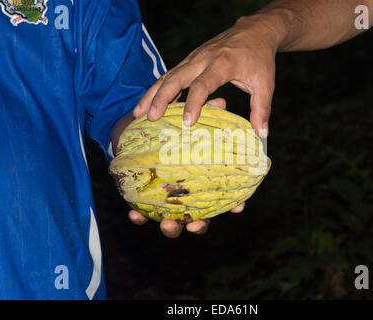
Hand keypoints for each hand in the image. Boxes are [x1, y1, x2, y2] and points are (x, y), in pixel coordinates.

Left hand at [128, 98, 245, 237]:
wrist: (136, 131)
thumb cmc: (168, 130)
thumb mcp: (186, 123)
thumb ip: (204, 116)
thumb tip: (221, 102)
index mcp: (200, 182)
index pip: (220, 197)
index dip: (232, 204)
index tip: (238, 207)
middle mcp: (185, 196)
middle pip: (198, 218)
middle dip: (199, 226)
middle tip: (196, 224)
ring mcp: (164, 201)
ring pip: (172, 222)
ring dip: (170, 228)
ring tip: (167, 224)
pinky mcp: (142, 199)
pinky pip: (142, 213)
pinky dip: (139, 216)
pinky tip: (135, 214)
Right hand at [134, 16, 278, 137]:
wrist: (255, 31)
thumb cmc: (259, 59)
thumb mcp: (265, 83)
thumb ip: (261, 108)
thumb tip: (261, 134)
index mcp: (222, 64)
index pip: (203, 85)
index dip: (194, 103)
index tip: (186, 122)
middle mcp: (203, 58)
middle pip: (176, 77)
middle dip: (161, 98)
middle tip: (150, 118)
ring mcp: (194, 57)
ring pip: (168, 75)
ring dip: (152, 93)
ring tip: (138, 113)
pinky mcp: (190, 60)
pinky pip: (170, 74)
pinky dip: (158, 88)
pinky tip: (148, 102)